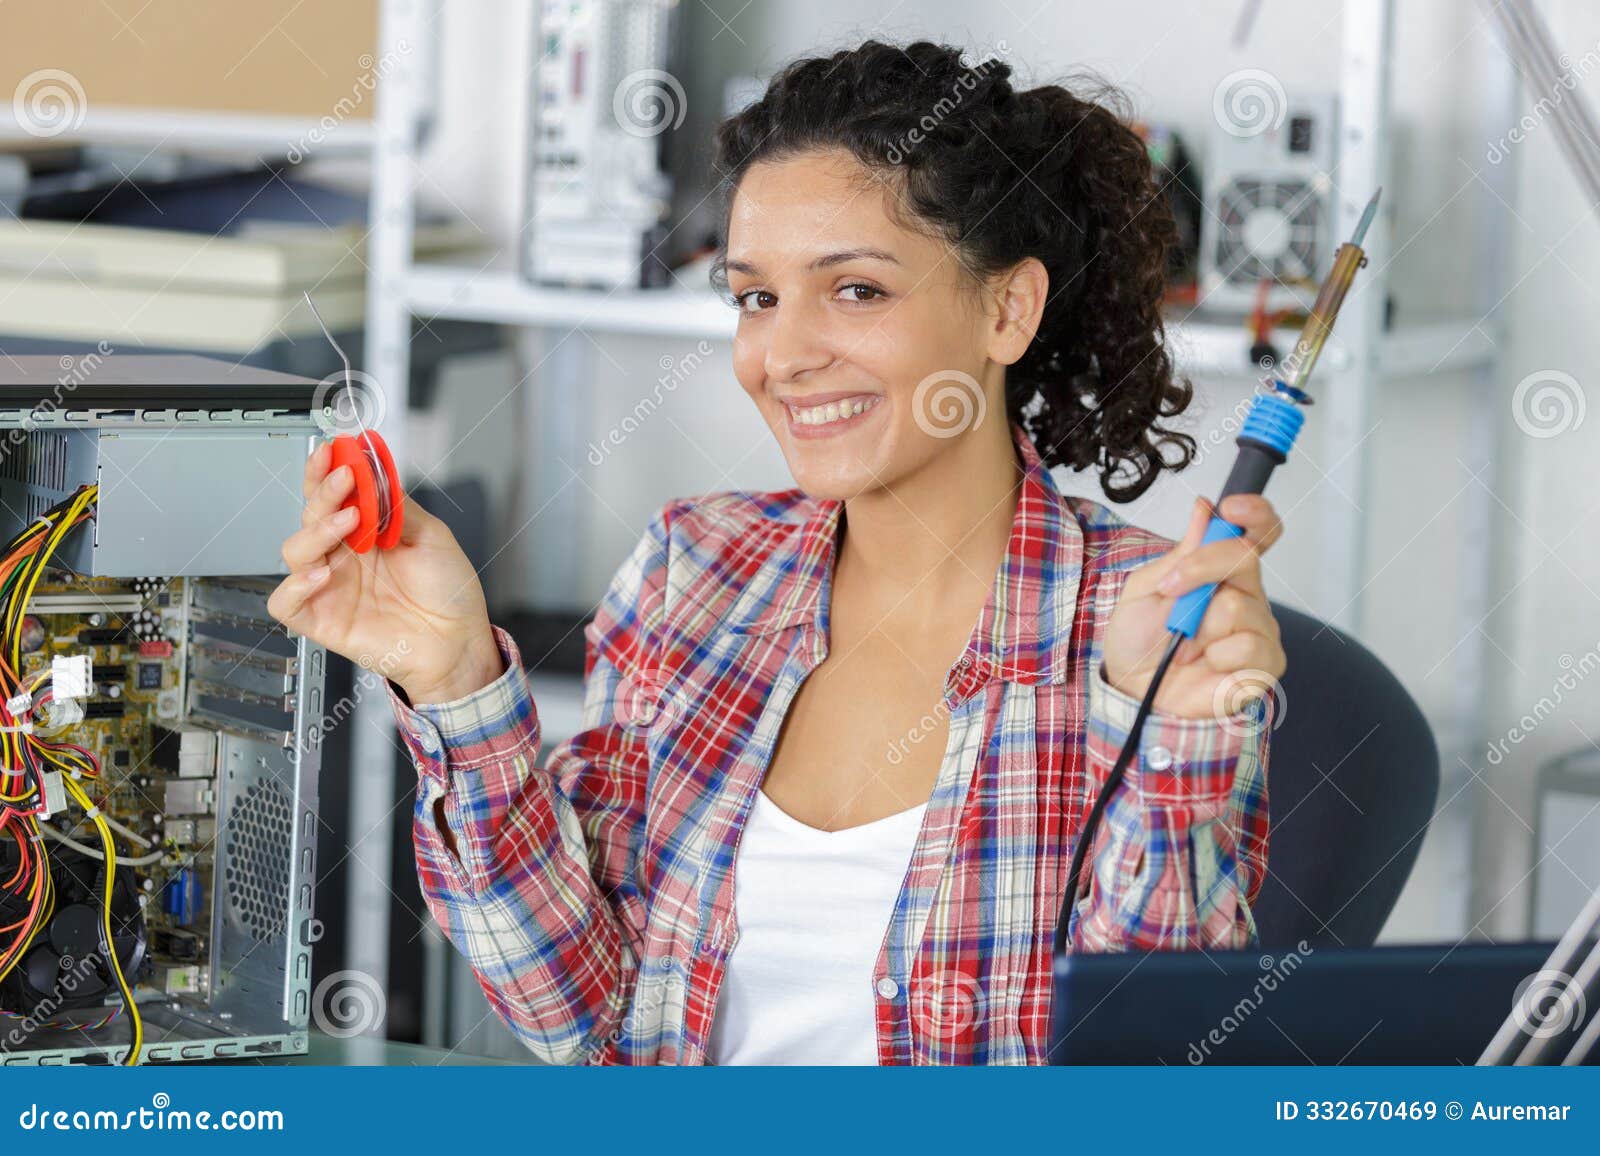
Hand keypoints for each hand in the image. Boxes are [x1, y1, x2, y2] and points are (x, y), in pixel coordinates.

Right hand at [266, 441, 504, 704]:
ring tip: (346, 523)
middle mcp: (344, 557)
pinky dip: (294, 586)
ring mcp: (331, 586)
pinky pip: (285, 602)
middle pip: (310, 516)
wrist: (456, 642)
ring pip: (295, 551)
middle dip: (323, 492)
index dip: (326, 471)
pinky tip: (320, 574)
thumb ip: (398, 507)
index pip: (333, 496)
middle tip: (345, 478)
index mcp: (366, 534)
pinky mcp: (322, 619)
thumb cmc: (448, 594)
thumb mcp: (432, 536)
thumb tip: (374, 475)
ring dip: (315, 530)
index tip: (334, 450)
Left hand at [1101, 494, 1285, 719]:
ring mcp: (1260, 629)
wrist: (1132, 689)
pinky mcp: (1264, 664)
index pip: (1258, 532)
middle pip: (1245, 558)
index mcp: (1224, 571)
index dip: (1255, 514)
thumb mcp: (1147, 588)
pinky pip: (1247, 646)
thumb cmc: (1139, 640)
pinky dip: (1214, 655)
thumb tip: (1205, 509)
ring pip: (1237, 606)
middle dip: (1198, 570)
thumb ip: (1181, 553)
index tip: (1231, 508)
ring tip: (1183, 645)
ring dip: (1197, 627)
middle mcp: (1248, 595)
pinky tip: (1204, 664)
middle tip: (1170, 593)